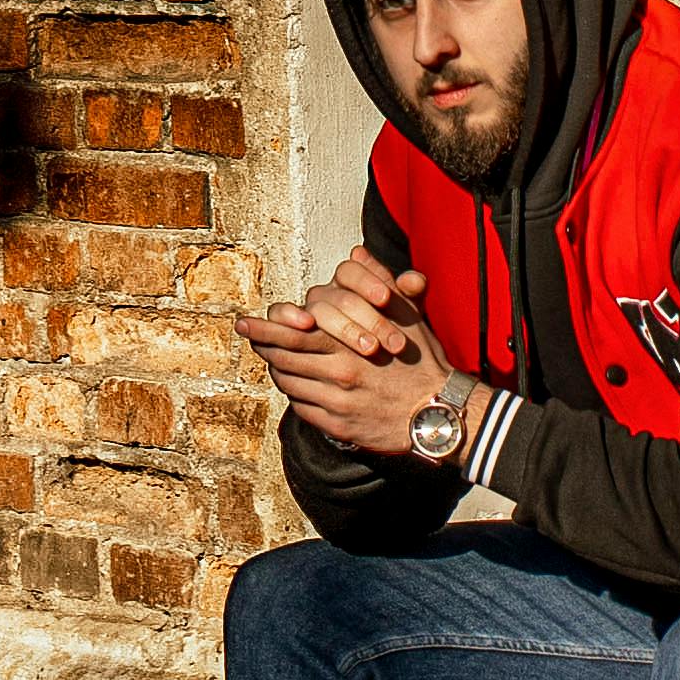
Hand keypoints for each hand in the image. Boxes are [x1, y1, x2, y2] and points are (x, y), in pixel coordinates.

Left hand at [242, 252, 452, 460]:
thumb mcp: (405, 314)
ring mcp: (336, 402)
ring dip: (278, 368)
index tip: (243, 321)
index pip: (293, 333)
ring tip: (273, 357)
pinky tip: (297, 384)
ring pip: (290, 383)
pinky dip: (295, 394)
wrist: (438, 411)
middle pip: (283, 357)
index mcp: (349, 343)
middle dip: (260, 343)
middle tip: (242, 331)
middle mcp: (337, 373)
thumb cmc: (421, 358)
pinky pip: (302, 408)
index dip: (265, 327)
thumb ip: (378, 281)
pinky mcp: (338, 426)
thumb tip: (357, 252)